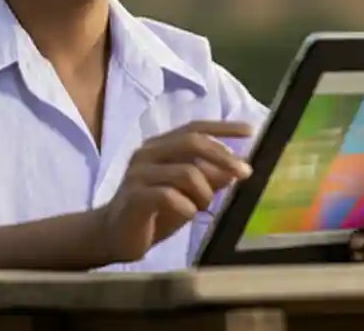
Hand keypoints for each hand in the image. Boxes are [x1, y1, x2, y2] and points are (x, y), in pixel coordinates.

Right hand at [98, 121, 253, 263]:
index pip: (194, 128)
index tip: (250, 131)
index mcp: (160, 146)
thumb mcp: (188, 194)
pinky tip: (188, 214)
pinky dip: (186, 206)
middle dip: (223, 157)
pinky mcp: (133, 197)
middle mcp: (148, 153)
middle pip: (192, 143)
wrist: (114, 235)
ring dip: (204, 191)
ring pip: (185, 172)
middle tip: (244, 173)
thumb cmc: (154, 211)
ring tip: (203, 206)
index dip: (222, 128)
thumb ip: (208, 179)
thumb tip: (234, 170)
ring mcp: (138, 174)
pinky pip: (168, 195)